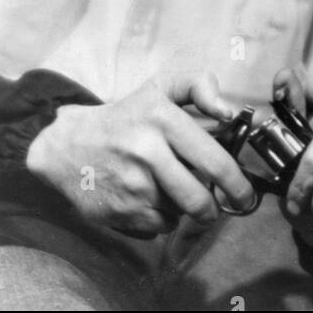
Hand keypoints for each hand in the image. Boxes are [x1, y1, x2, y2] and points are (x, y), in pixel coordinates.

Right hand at [26, 72, 255, 236]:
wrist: (66, 145)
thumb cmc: (125, 116)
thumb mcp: (161, 87)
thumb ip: (199, 86)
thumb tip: (229, 112)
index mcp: (162, 119)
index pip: (213, 160)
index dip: (237, 183)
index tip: (245, 195)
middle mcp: (147, 152)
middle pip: (198, 199)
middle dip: (213, 210)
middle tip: (215, 208)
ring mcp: (131, 186)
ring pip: (179, 213)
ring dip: (182, 209)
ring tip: (167, 188)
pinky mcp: (118, 212)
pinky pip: (157, 226)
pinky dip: (160, 218)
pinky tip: (147, 198)